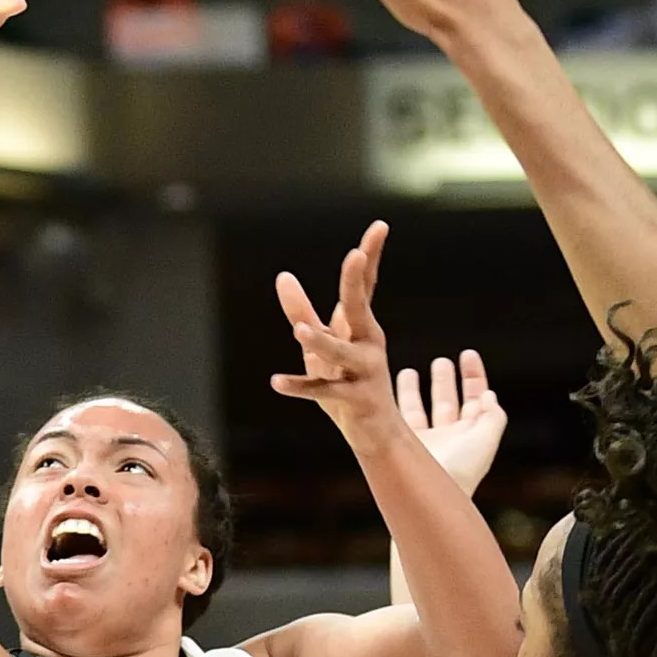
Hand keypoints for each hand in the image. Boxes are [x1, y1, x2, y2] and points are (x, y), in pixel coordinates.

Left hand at [273, 223, 397, 441]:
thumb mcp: (321, 341)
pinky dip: (299, 387)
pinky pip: (323, 391)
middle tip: (355, 255)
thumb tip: (283, 276)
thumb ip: (302, 311)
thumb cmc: (347, 379)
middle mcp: (368, 343)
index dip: (371, 255)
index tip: (380, 226)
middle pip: (360, 307)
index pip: (366, 285)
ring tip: (300, 331)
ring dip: (321, 341)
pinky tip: (276, 381)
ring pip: (340, 351)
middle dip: (356, 282)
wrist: (373, 430)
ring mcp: (364, 371)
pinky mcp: (354, 399)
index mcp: (362, 325)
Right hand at [395, 350, 505, 495]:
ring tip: (409, 371)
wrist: (431, 494)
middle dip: (445, 381)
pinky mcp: (405, 443)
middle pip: (448, 402)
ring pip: (420, 409)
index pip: (475, 399)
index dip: (474, 376)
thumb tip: (490, 396)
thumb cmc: (461, 470)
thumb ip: (494, 417)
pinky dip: (396, 400)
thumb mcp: (485, 441)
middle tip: (441, 361)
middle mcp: (448, 437)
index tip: (468, 354)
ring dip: (414, 390)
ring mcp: (425, 440)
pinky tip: (389, 386)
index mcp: (472, 434)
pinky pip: (400, 416)